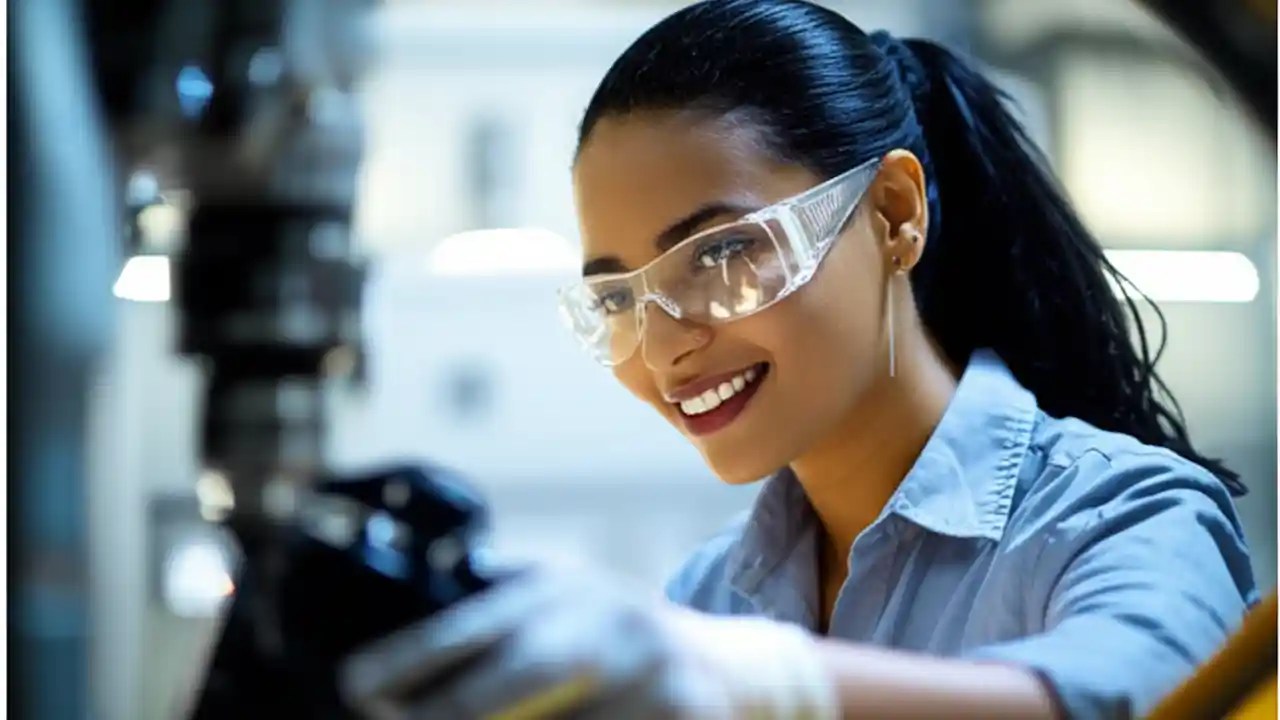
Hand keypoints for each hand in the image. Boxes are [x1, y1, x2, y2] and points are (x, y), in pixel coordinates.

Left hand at [339, 568, 838, 719]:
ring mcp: (651, 665)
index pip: (480, 615)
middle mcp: (608, 615)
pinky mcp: (683, 710)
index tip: (360, 687)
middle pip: (523, 664)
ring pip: (561, 719)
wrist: (734, 668)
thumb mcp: (565, 609)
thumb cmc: (619, 645)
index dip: (413, 655)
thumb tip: (402, 651)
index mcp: (563, 585)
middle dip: (453, 707)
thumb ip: (503, 616)